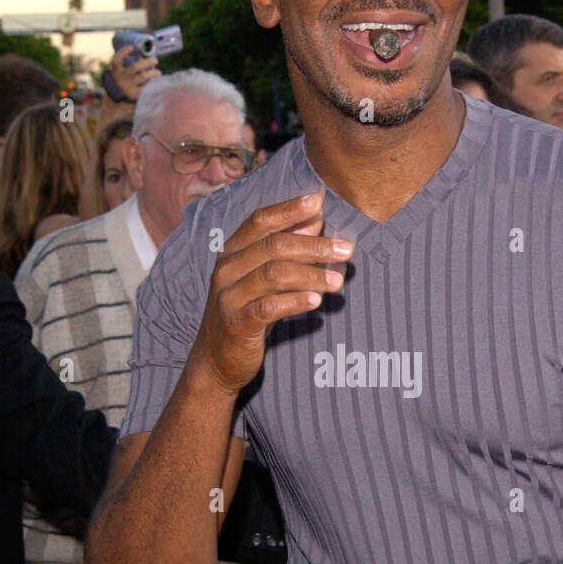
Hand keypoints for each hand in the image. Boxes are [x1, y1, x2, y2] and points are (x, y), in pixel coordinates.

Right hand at [108, 46, 160, 101]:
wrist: (117, 99)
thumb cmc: (124, 80)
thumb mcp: (122, 72)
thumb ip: (128, 64)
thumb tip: (145, 54)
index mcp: (116, 70)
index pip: (117, 60)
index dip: (123, 52)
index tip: (132, 47)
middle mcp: (121, 78)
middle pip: (135, 67)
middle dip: (147, 62)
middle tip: (155, 60)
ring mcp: (128, 86)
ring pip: (142, 76)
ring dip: (152, 73)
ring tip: (158, 73)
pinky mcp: (134, 94)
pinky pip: (146, 87)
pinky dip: (153, 83)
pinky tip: (158, 82)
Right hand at [188, 192, 352, 396]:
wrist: (216, 361)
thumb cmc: (245, 315)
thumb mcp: (262, 280)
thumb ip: (285, 250)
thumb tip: (315, 220)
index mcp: (231, 253)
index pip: (260, 221)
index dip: (288, 209)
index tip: (317, 201)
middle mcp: (226, 270)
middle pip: (274, 246)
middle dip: (314, 246)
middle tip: (346, 249)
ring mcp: (228, 297)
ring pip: (274, 274)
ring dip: (311, 274)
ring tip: (338, 280)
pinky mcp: (236, 324)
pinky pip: (268, 307)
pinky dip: (295, 301)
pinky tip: (316, 302)